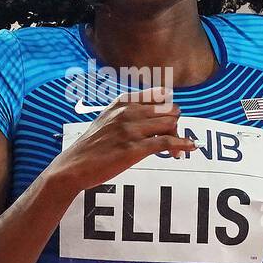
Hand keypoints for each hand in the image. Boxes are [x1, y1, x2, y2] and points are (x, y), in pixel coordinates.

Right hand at [45, 86, 197, 194]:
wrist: (72, 167)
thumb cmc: (90, 147)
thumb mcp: (106, 120)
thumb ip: (127, 113)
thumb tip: (151, 115)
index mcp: (122, 102)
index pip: (159, 95)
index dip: (168, 107)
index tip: (169, 121)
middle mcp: (128, 112)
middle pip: (168, 109)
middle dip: (175, 123)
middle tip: (172, 139)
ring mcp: (131, 130)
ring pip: (170, 123)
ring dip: (179, 136)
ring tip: (178, 150)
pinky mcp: (134, 149)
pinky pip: (167, 142)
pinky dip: (183, 144)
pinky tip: (190, 147)